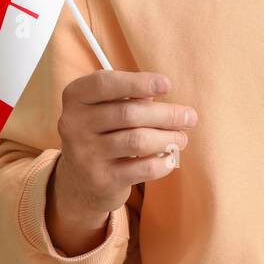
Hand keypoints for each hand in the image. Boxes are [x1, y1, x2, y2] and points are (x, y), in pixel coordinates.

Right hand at [47, 71, 196, 254]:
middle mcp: (73, 125)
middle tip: (190, 117)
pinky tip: (169, 158)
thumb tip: (161, 93)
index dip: (138, 82)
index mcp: (75, 97)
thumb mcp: (106, 107)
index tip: (167, 84)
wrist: (80, 181)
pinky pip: (143, 168)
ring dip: (169, 138)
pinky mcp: (101, 180)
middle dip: (167, 114)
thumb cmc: (104, 131)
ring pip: (138, 141)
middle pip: (128, 113)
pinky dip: (163, 162)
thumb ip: (129, 96)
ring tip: (181, 138)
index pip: (104, 84)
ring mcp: (84, 154)